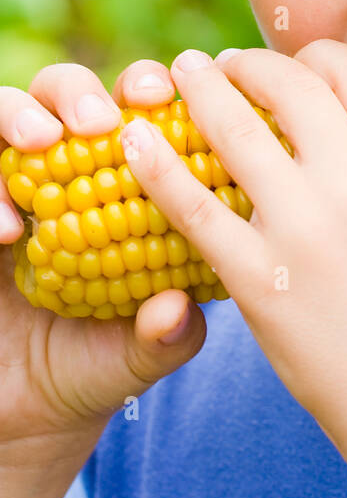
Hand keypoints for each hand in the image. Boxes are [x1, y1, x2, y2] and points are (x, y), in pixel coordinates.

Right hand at [0, 60, 208, 459]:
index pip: (130, 106)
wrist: (26, 411)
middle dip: (75, 91)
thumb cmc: (97, 363)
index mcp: (120, 176)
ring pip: (2, 112)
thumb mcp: (141, 354)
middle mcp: (59, 169)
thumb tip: (177, 308)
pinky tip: (4, 230)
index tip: (157, 96)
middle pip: (61, 92)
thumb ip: (168, 333)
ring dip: (18, 115)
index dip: (142, 86)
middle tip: (96, 122)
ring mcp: (6, 187)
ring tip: (40, 143)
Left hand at [122, 41, 346, 497]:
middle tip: (218, 63)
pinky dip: (158, 166)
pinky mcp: (260, 280)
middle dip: (246, 62)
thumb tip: (343, 134)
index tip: (289, 62)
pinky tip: (137, 145)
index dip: (314, 57)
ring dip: (200, 89)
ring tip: (178, 74)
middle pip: (289, 83)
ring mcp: (305, 227)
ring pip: (235, 127)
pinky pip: (194, 207)